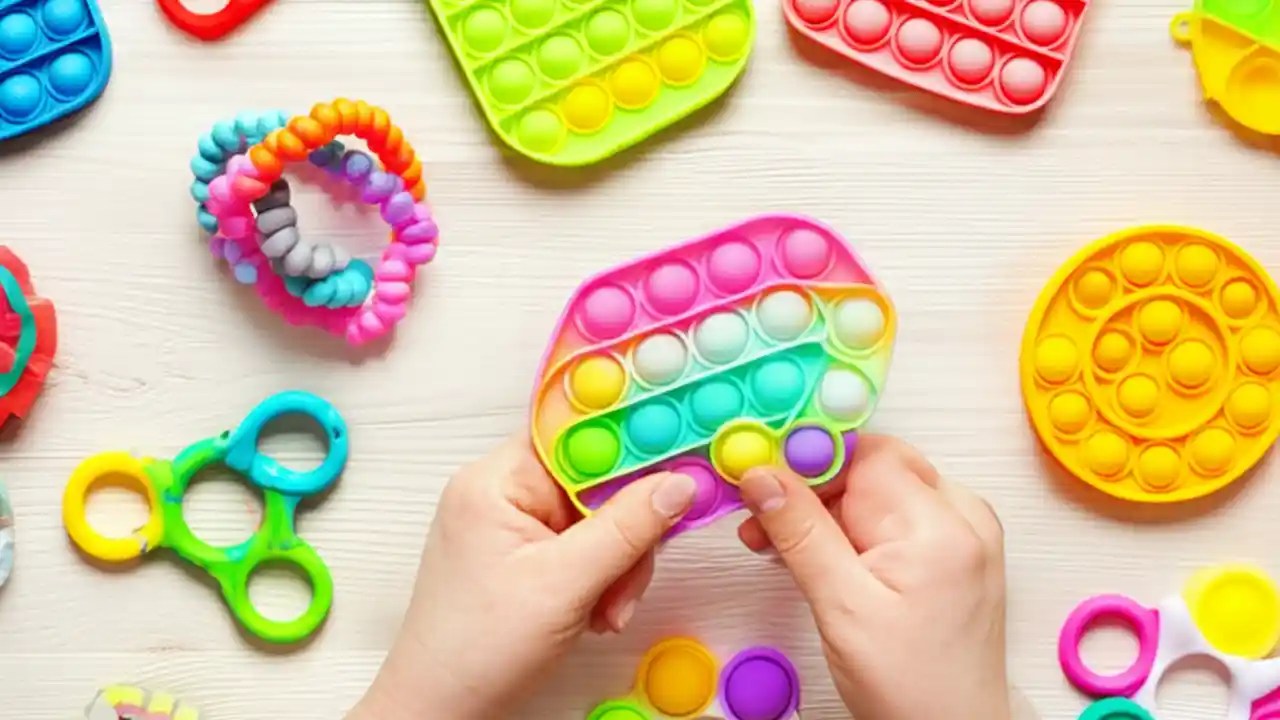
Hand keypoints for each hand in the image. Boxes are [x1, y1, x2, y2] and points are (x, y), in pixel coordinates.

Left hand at [350, 434, 696, 719]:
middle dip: (624, 535)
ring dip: (616, 567)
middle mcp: (502, 493)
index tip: (675, 464)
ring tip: (607, 613)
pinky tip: (596, 615)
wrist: (439, 712)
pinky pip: (582, 549)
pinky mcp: (524, 559)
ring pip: (596, 521)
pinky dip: (600, 581)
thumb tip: (679, 483)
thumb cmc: (478, 649)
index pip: (576, 435)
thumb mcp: (565, 584)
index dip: (629, 447)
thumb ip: (627, 528)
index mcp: (496, 480)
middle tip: (629, 580)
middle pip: (594, 483)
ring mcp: (512, 527)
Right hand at [736, 434, 1009, 719]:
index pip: (864, 454)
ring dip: (825, 509)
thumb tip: (762, 476)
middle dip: (811, 486)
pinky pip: (894, 515)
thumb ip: (800, 533)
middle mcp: (963, 517)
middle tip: (762, 517)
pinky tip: (819, 556)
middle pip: (871, 467)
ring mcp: (962, 533)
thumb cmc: (912, 689)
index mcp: (942, 526)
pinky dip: (851, 527)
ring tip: (782, 546)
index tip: (760, 474)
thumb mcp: (841, 609)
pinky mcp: (952, 551)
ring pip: (878, 489)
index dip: (808, 458)